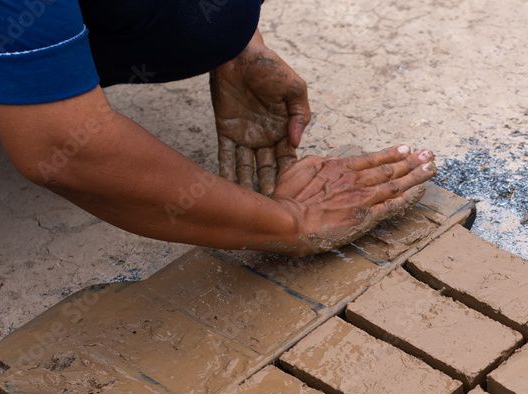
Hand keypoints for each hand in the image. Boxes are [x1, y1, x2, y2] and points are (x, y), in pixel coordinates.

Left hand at [210, 30, 310, 194]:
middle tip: (269, 206)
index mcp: (283, 128)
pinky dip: (226, 169)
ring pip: (246, 166)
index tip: (289, 194)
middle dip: (268, 185)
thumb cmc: (270, 66)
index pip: (287, 158)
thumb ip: (301, 115)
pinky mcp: (226, 129)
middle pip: (267, 167)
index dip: (288, 175)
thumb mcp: (296, 88)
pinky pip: (226, 154)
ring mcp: (245, 135)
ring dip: (247, 183)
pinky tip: (227, 187)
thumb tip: (298, 142)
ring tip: (248, 204)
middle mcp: (265, 136)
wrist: (239, 52)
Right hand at [269, 145, 436, 256]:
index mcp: (340, 167)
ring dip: (416, 175)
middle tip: (429, 154)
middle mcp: (356, 180)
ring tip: (432, 168)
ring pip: (396, 184)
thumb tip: (326, 161)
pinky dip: (409, 198)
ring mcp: (363, 199)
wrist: (287, 220)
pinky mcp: (365, 218)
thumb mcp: (299, 169)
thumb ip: (317, 163)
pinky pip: (393, 206)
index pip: (372, 159)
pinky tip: (421, 191)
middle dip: (412, 161)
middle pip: (390, 169)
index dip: (392, 153)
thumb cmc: (287, 198)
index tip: (407, 148)